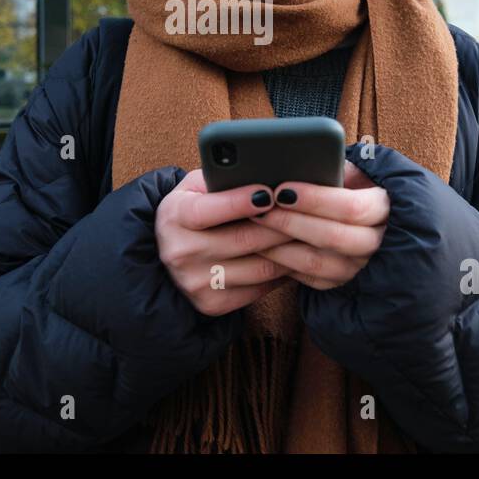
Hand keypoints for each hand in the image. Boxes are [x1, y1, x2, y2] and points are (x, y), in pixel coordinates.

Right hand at [154, 169, 298, 316]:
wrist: (168, 252)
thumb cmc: (193, 209)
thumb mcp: (195, 187)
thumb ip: (221, 179)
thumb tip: (264, 175)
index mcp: (175, 217)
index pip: (210, 210)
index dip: (242, 201)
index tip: (271, 192)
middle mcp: (180, 252)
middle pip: (244, 239)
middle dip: (282, 224)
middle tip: (308, 213)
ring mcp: (196, 282)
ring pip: (260, 267)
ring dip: (290, 251)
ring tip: (310, 234)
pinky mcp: (212, 304)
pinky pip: (260, 288)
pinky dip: (283, 273)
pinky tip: (296, 257)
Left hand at [253, 160, 388, 289]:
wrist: (374, 219)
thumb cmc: (356, 185)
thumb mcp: (355, 170)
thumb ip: (336, 166)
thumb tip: (303, 161)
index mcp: (385, 208)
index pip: (351, 208)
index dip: (315, 199)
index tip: (282, 190)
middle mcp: (377, 243)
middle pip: (332, 237)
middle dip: (291, 222)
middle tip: (261, 208)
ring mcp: (359, 267)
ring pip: (316, 263)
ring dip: (281, 246)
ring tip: (256, 227)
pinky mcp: (340, 282)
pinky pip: (308, 279)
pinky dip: (283, 264)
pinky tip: (261, 247)